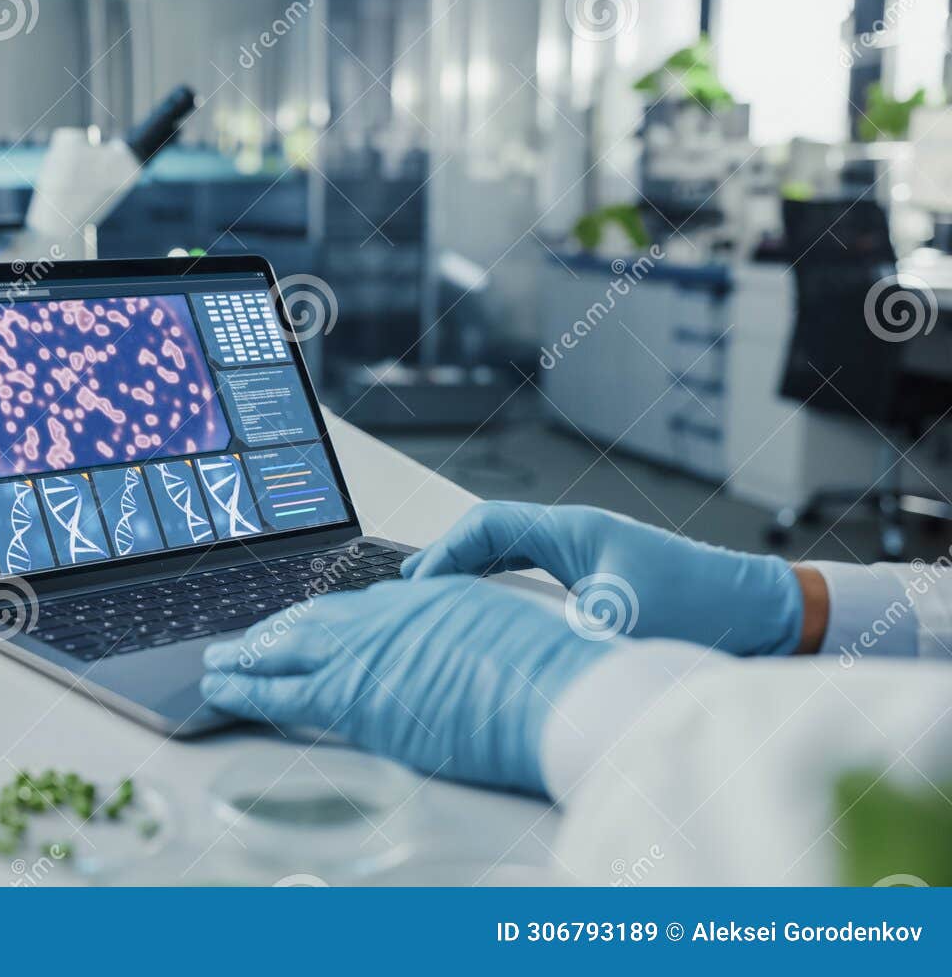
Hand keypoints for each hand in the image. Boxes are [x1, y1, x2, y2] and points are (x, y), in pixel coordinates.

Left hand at [201, 577, 610, 795]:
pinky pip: (281, 692)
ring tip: (217, 663)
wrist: (561, 694)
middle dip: (278, 631)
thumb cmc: (560, 683)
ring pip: (289, 650)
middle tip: (245, 640)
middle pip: (320, 620)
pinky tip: (220, 690)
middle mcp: (394, 614)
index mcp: (436, 598)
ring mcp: (370, 650)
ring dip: (248, 657)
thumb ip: (477, 648)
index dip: (331, 621)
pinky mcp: (352, 694)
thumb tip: (464, 670)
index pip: (367, 609)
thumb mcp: (517, 643)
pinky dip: (245, 690)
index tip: (310, 626)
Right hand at [401, 501, 803, 655]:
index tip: (417, 586)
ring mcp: (589, 553)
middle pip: (491, 533)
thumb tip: (509, 655)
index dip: (445, 553)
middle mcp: (578, 534)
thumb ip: (562, 633)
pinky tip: (488, 609)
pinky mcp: (602, 577)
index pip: (488, 524)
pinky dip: (501, 583)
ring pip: (510, 550)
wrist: (767, 612)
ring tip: (437, 598)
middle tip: (411, 591)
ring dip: (473, 570)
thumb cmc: (704, 607)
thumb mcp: (623, 621)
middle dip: (447, 559)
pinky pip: (532, 570)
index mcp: (575, 530)